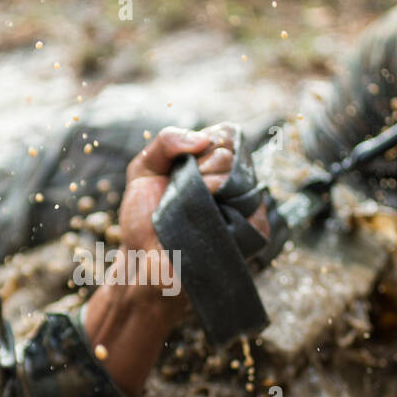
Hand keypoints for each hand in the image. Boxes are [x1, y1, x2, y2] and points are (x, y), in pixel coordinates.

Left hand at [116, 124, 270, 313]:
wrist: (144, 261)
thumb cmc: (145, 218)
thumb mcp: (144, 169)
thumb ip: (167, 141)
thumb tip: (203, 139)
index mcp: (212, 163)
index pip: (225, 135)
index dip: (202, 145)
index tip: (182, 166)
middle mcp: (233, 182)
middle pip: (229, 154)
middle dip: (198, 169)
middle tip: (181, 193)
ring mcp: (244, 206)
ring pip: (237, 178)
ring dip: (206, 189)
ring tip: (189, 210)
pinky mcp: (252, 231)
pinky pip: (248, 207)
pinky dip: (220, 211)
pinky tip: (205, 222)